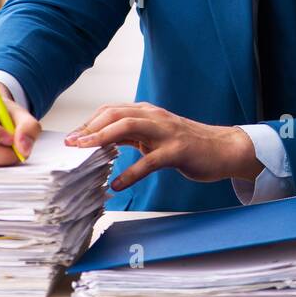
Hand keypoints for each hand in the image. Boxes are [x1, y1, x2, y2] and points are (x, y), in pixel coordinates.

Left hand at [65, 102, 262, 190]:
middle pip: (115, 114)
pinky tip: (117, 185)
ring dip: (102, 139)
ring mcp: (166, 132)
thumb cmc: (189, 144)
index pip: (111, 111)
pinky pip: (149, 162)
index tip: (71, 138)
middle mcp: (155, 117)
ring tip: (84, 153)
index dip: (88, 123)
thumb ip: (131, 136)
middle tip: (71, 144)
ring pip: (128, 127)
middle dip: (89, 128)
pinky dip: (130, 174)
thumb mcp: (156, 136)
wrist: (224, 148)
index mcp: (148, 113)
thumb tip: (100, 142)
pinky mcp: (177, 151)